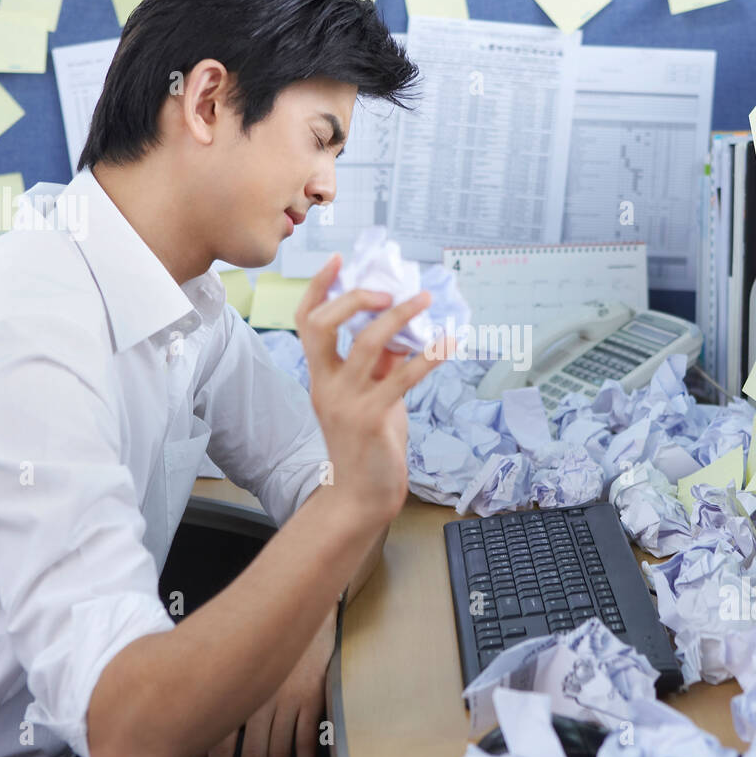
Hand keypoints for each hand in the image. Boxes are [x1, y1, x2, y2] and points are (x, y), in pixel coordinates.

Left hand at [206, 608, 335, 756]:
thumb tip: (199, 720)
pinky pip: (306, 740)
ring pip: (279, 753)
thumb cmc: (266, 635)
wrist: (305, 609)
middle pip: (252, 756)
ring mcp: (287, 699)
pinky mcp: (312, 697)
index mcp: (235, 690)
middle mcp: (258, 698)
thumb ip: (221, 687)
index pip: (221, 743)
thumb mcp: (237, 658)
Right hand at [293, 254, 452, 522]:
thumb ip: (380, 365)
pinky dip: (428, 356)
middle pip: (323, 325)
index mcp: (320, 376)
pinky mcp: (371, 419)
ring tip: (426, 301)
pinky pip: (401, 378)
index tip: (338, 260)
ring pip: (366, 344)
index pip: (306, 322)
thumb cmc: (368, 445)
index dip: (319, 288)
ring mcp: (346, 402)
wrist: (362, 496)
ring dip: (399, 317)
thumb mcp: (372, 397)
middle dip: (353, 298)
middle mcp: (326, 385)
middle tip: (388, 288)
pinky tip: (449, 343)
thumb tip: (402, 330)